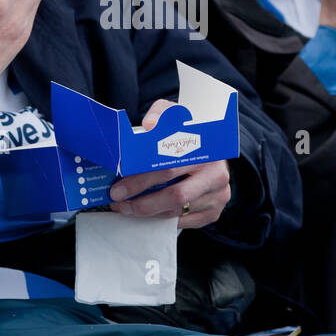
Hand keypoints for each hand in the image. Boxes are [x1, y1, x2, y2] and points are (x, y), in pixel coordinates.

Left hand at [106, 99, 231, 228]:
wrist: (212, 145)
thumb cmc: (187, 132)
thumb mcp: (176, 115)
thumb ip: (160, 114)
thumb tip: (150, 125)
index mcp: (207, 151)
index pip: (169, 169)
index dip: (141, 181)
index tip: (118, 188)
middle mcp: (216, 175)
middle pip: (174, 195)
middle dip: (141, 202)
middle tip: (118, 202)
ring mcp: (218, 196)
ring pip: (177, 212)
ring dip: (148, 213)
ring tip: (127, 208)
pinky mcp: (214, 211)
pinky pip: (184, 221)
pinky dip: (161, 220)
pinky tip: (146, 213)